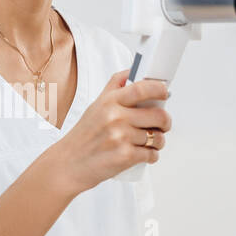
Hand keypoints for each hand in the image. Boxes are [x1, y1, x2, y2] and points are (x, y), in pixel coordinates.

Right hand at [47, 69, 171, 196]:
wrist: (69, 164)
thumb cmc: (83, 136)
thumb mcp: (95, 106)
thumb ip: (114, 87)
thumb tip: (133, 71)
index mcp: (109, 102)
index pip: (142, 88)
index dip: (159, 89)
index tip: (165, 93)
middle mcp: (115, 118)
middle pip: (158, 115)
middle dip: (166, 121)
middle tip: (163, 124)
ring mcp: (121, 137)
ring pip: (157, 137)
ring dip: (159, 141)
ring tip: (151, 142)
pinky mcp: (125, 156)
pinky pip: (151, 154)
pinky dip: (152, 155)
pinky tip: (145, 154)